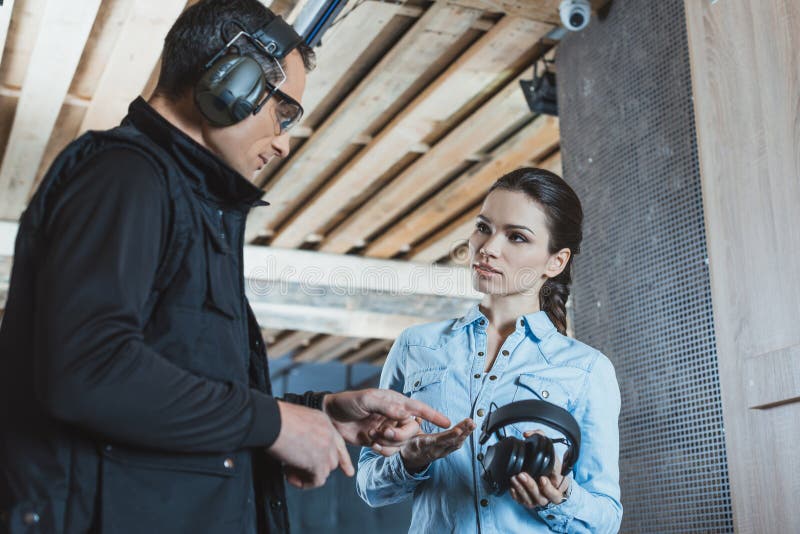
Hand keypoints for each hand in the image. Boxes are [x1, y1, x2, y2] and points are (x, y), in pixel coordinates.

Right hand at [267, 400, 353, 488]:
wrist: (271, 421)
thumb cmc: (276, 418)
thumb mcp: (297, 420)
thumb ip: (306, 433)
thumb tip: (301, 447)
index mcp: (323, 422)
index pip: (338, 443)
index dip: (339, 457)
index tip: (345, 469)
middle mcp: (328, 434)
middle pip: (332, 459)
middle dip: (316, 466)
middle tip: (297, 466)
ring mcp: (325, 449)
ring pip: (325, 471)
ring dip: (307, 474)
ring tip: (290, 470)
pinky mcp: (318, 462)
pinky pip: (317, 480)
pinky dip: (304, 482)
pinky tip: (291, 477)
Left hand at [323, 388, 450, 455]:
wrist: (331, 416)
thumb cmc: (349, 402)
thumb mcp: (367, 399)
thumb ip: (386, 406)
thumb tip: (403, 413)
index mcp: (395, 402)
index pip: (418, 408)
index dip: (433, 415)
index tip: (447, 422)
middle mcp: (395, 416)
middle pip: (411, 429)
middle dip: (400, 434)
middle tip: (383, 432)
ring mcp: (388, 429)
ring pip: (401, 442)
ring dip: (389, 443)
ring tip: (372, 436)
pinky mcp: (380, 441)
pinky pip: (390, 451)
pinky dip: (383, 450)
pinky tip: (370, 443)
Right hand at [399, 418, 475, 473]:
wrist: (409, 458)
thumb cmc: (408, 443)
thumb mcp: (407, 434)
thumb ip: (414, 424)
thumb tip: (418, 416)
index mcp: (424, 444)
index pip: (439, 440)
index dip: (449, 436)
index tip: (458, 430)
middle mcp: (434, 450)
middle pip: (451, 441)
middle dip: (462, 431)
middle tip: (471, 422)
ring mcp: (441, 453)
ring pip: (456, 443)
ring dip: (465, 433)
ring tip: (472, 424)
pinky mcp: (445, 453)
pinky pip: (456, 445)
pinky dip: (463, 437)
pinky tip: (468, 430)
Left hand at [509, 430, 569, 507]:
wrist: (552, 481)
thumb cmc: (552, 468)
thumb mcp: (551, 452)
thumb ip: (541, 437)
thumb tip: (527, 434)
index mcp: (557, 487)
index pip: (554, 492)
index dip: (548, 487)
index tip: (542, 478)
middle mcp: (547, 497)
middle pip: (540, 497)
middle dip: (531, 486)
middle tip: (522, 475)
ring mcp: (537, 500)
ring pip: (530, 500)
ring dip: (521, 489)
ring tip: (514, 478)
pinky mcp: (527, 501)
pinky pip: (521, 501)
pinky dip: (516, 495)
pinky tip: (511, 487)